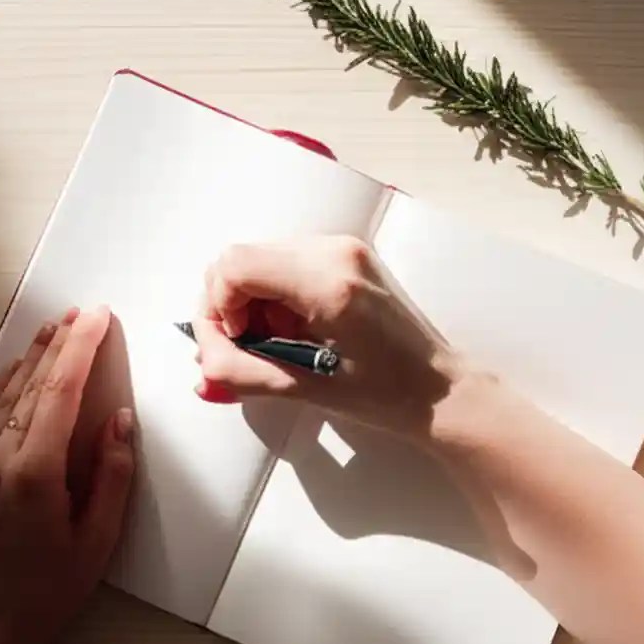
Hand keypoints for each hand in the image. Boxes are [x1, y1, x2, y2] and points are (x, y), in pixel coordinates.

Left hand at [0, 307, 135, 643]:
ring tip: (54, 328)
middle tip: (80, 312)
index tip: (95, 318)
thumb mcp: (99, 538)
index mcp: (33, 476)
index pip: (59, 393)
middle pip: (30, 386)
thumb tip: (117, 421)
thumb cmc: (49, 589)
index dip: (80, 348)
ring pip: (3, 397)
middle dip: (59, 344)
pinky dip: (5, 388)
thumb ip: (111, 474)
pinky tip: (20, 370)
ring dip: (31, 359)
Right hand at [193, 236, 469, 440]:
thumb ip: (243, 373)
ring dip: (252, 303)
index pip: (236, 265)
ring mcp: (343, 248)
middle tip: (248, 350)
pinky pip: (286, 263)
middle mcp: (335, 250)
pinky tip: (295, 331)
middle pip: (242, 258)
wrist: (441, 391)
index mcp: (328, 281)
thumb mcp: (307, 390)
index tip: (237, 344)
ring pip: (261, 260)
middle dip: (231, 306)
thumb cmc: (386, 395)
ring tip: (277, 344)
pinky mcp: (347, 255)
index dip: (219, 308)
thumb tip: (202, 360)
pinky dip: (275, 296)